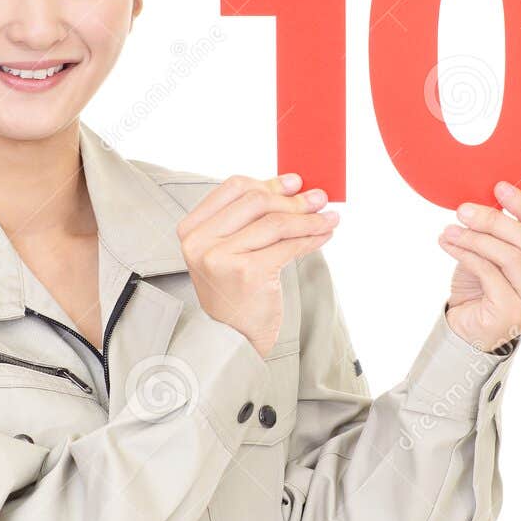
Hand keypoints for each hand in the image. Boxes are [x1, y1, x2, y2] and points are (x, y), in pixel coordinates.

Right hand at [179, 172, 339, 357]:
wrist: (233, 338)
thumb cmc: (235, 292)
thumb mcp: (229, 251)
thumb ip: (248, 219)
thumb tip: (292, 186)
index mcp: (192, 229)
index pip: (233, 188)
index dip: (268, 182)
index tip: (295, 182)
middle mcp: (201, 242)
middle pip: (256, 201)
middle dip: (293, 199)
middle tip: (319, 198)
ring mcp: (221, 258)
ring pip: (276, 223)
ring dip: (308, 218)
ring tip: (329, 218)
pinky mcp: (248, 273)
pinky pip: (288, 246)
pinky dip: (311, 237)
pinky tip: (324, 235)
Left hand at [438, 179, 520, 351]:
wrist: (467, 328)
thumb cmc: (485, 288)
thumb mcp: (499, 253)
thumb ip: (506, 231)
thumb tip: (492, 195)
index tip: (500, 187)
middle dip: (496, 220)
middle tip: (465, 209)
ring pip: (510, 256)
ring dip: (475, 237)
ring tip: (451, 229)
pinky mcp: (513, 314)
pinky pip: (489, 272)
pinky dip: (466, 253)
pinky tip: (448, 244)